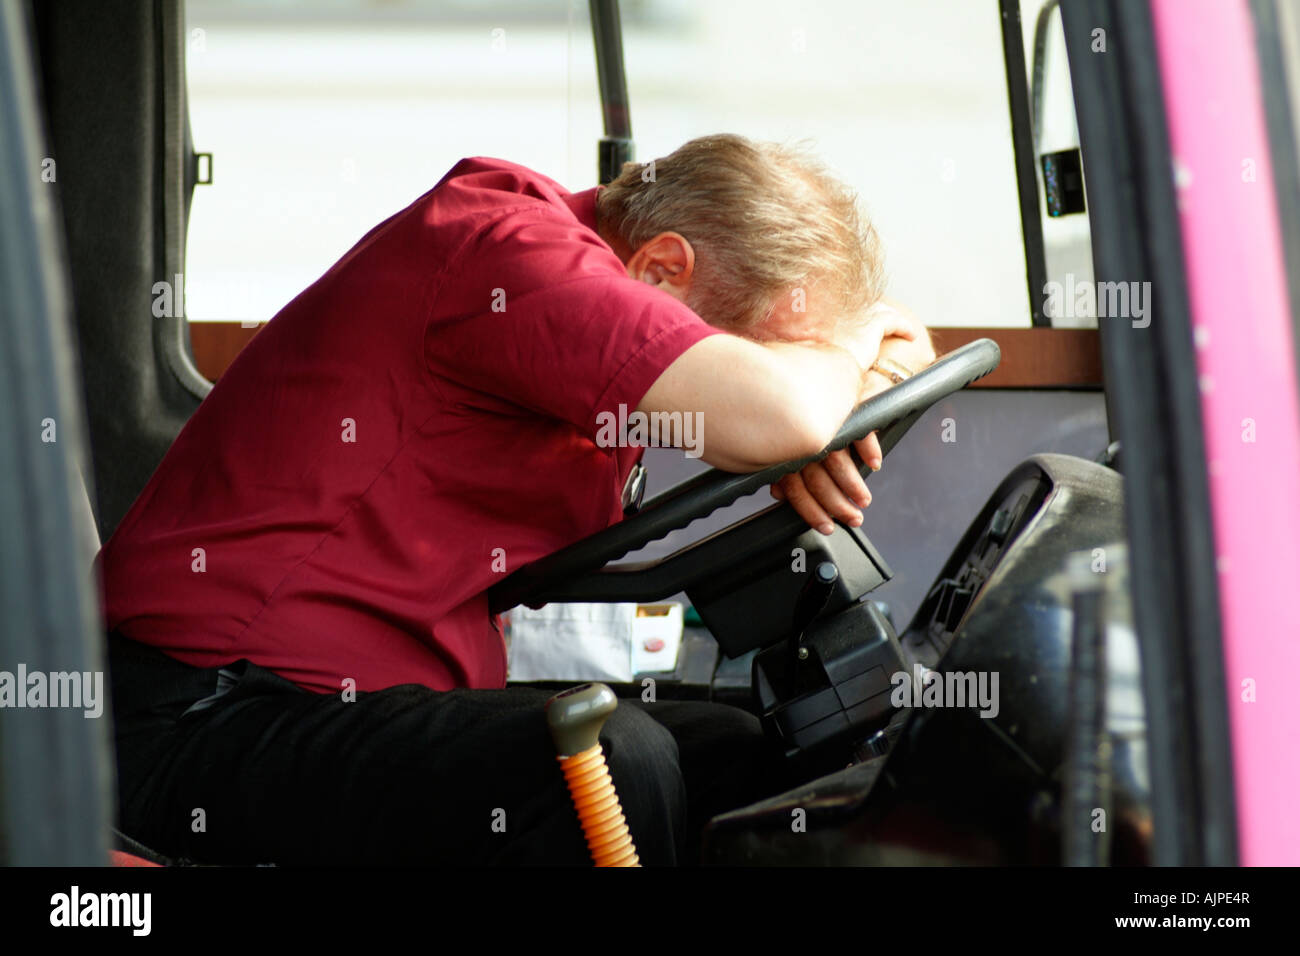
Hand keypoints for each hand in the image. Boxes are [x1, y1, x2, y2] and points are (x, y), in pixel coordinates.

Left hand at [770, 368, 894, 534]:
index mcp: (785, 446)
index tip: (825, 526)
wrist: (820, 361)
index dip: (810, 510)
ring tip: (863, 501)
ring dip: (853, 484)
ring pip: (837, 460)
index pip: (796, 486)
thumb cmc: (796, 400)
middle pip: (818, 479)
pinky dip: (867, 447)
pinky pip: (857, 427)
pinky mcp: (845, 402)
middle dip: (836, 505)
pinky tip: (874, 462)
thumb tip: (777, 492)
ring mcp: (823, 421)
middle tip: (853, 518)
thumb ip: (783, 464)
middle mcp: (802, 434)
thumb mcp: (785, 434)